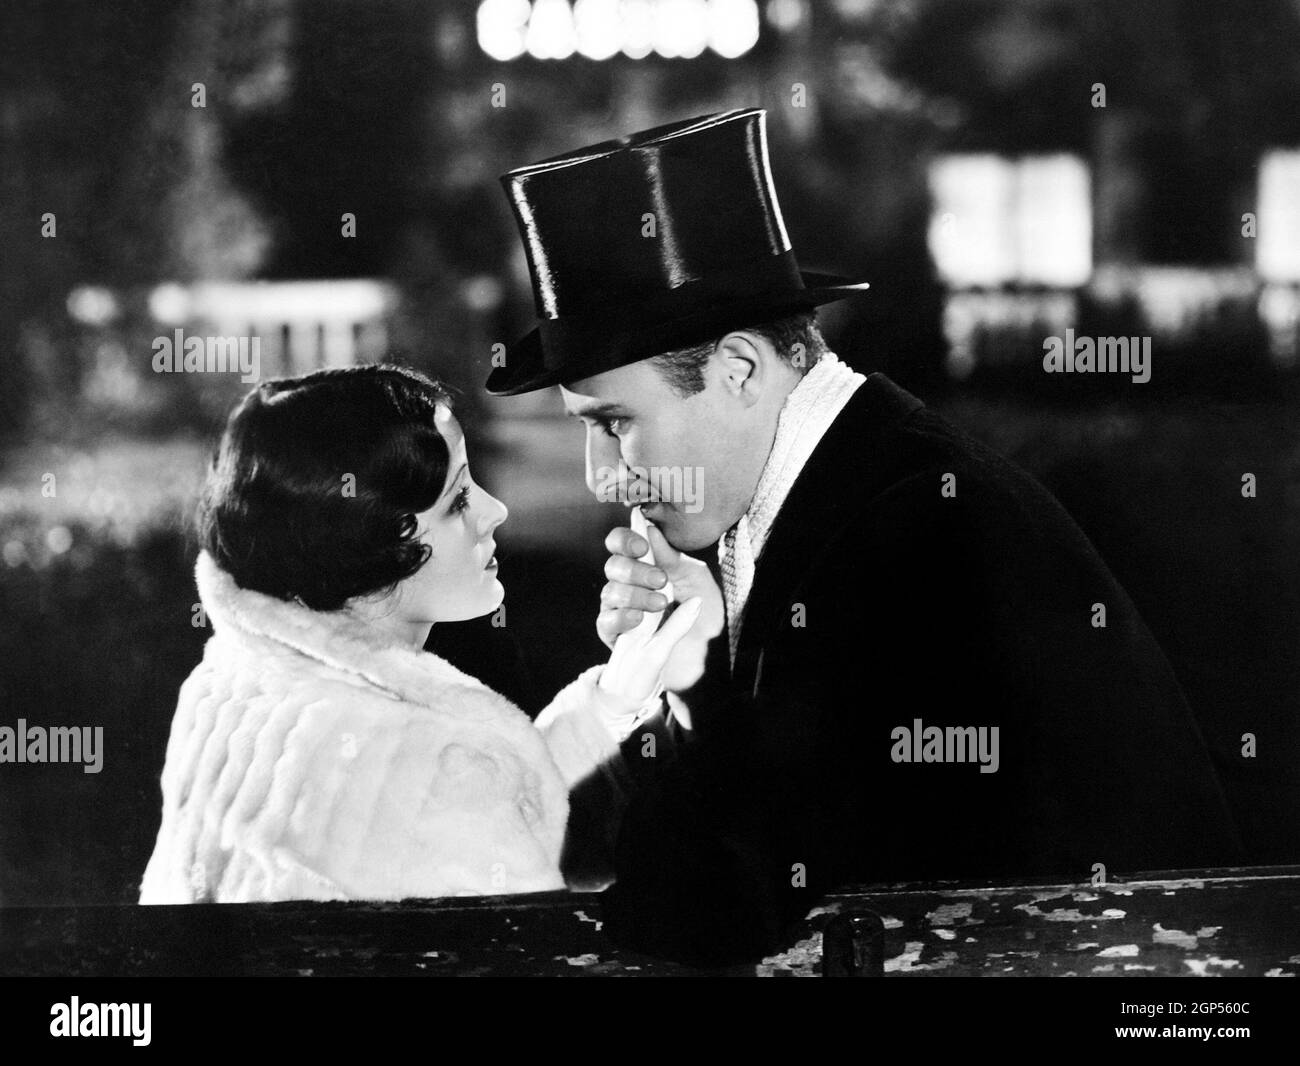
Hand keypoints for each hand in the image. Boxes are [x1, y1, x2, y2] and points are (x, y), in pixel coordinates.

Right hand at [597, 516, 725, 692]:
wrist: (705, 653)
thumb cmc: (700, 611)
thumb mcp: (695, 579)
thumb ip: (672, 557)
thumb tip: (651, 530)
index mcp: (642, 563)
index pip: (620, 543)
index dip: (625, 540)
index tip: (643, 546)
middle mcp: (625, 583)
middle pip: (613, 565)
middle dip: (635, 570)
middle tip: (661, 580)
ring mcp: (617, 608)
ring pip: (610, 592)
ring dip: (635, 595)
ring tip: (661, 604)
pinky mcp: (613, 634)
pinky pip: (605, 621)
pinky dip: (622, 617)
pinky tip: (640, 619)